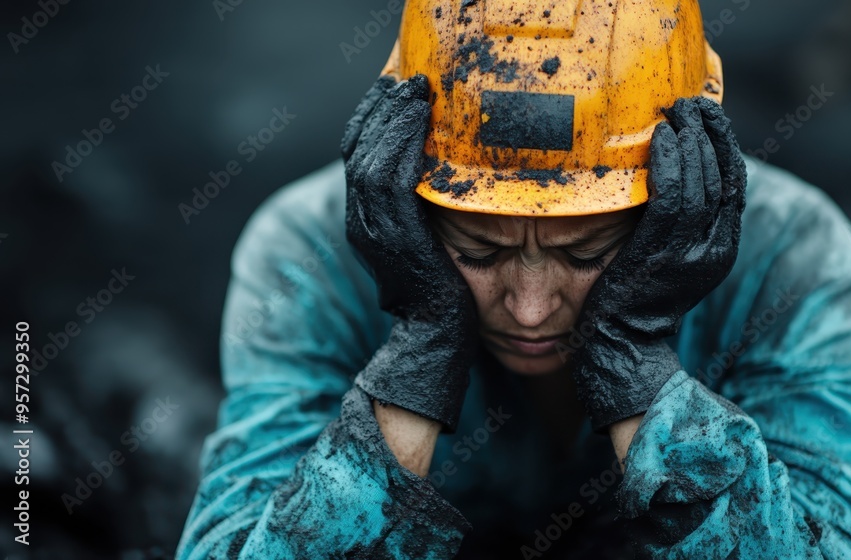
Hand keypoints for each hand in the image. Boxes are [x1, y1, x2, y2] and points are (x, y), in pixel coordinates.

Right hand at [343, 74, 478, 431]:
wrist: (437, 344)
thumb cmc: (444, 293)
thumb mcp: (430, 241)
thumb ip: (426, 207)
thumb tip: (447, 168)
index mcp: (366, 220)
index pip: (357, 155)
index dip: (373, 118)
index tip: (396, 88)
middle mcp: (362, 223)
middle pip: (358, 150)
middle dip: (381, 110)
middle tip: (407, 80)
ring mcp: (375, 233)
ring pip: (371, 161)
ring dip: (393, 121)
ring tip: (416, 91)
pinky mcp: (398, 242)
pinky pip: (393, 184)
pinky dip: (404, 148)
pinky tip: (424, 124)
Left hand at [571, 97, 746, 430]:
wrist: (622, 347)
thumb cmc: (637, 294)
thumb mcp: (671, 254)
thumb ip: (681, 219)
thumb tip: (675, 171)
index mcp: (724, 247)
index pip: (735, 183)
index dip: (725, 143)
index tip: (709, 114)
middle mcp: (715, 249)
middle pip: (724, 176)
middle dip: (711, 132)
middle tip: (691, 102)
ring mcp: (690, 253)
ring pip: (701, 183)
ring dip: (690, 141)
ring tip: (675, 112)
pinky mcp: (660, 254)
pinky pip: (671, 199)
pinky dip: (668, 164)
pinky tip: (659, 139)